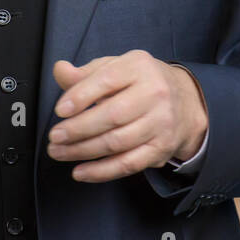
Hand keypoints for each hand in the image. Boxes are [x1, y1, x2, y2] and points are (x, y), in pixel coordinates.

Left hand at [47, 51, 207, 181]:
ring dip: (84, 151)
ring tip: (59, 152)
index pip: (107, 80)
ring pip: (118, 142)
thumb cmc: (139, 83)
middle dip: (78, 129)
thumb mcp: (114, 68)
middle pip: (112, 115)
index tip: (60, 110)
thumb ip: (85, 73)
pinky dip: (102, 171)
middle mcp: (154, 93)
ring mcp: (160, 122)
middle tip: (55, 137)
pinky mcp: (161, 148)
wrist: (185, 101)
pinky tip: (81, 172)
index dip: (81, 96)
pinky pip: (128, 164)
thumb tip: (60, 70)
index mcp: (138, 67)